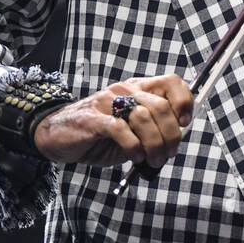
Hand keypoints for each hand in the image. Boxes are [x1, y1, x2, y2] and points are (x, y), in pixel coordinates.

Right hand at [32, 74, 193, 168]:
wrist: (57, 135)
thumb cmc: (99, 134)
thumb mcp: (132, 130)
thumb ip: (153, 128)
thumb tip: (177, 138)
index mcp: (138, 88)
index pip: (171, 82)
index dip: (184, 101)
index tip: (186, 123)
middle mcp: (125, 90)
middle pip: (161, 105)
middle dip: (171, 134)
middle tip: (169, 153)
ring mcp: (108, 102)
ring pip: (143, 117)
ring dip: (155, 144)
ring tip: (154, 160)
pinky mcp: (93, 118)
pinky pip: (120, 129)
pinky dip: (133, 146)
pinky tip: (136, 157)